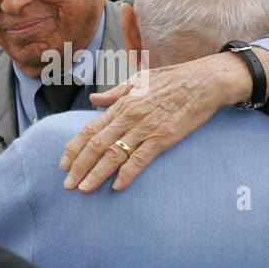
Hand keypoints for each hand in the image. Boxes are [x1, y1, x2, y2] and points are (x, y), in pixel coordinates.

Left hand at [59, 47, 268, 191]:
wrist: (205, 81)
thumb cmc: (173, 79)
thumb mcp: (139, 79)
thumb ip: (115, 92)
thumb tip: (93, 99)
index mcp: (122, 104)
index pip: (90, 129)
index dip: (74, 149)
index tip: (64, 165)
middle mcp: (129, 116)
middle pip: (96, 145)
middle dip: (79, 166)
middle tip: (68, 185)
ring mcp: (146, 127)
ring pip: (114, 154)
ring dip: (97, 174)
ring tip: (84, 189)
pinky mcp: (164, 137)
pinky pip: (141, 159)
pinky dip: (127, 173)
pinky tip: (117, 187)